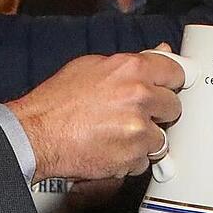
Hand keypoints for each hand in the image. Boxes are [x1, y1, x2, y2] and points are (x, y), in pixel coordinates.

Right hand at [5, 52, 182, 182]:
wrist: (36, 134)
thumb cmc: (57, 101)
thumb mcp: (91, 66)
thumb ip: (131, 62)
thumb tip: (160, 52)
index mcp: (132, 68)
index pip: (176, 72)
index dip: (172, 82)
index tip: (169, 88)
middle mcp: (139, 96)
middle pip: (174, 107)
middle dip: (158, 113)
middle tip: (135, 115)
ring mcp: (138, 129)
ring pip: (161, 137)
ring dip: (144, 140)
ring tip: (117, 136)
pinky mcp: (133, 157)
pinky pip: (145, 161)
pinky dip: (131, 159)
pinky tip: (111, 150)